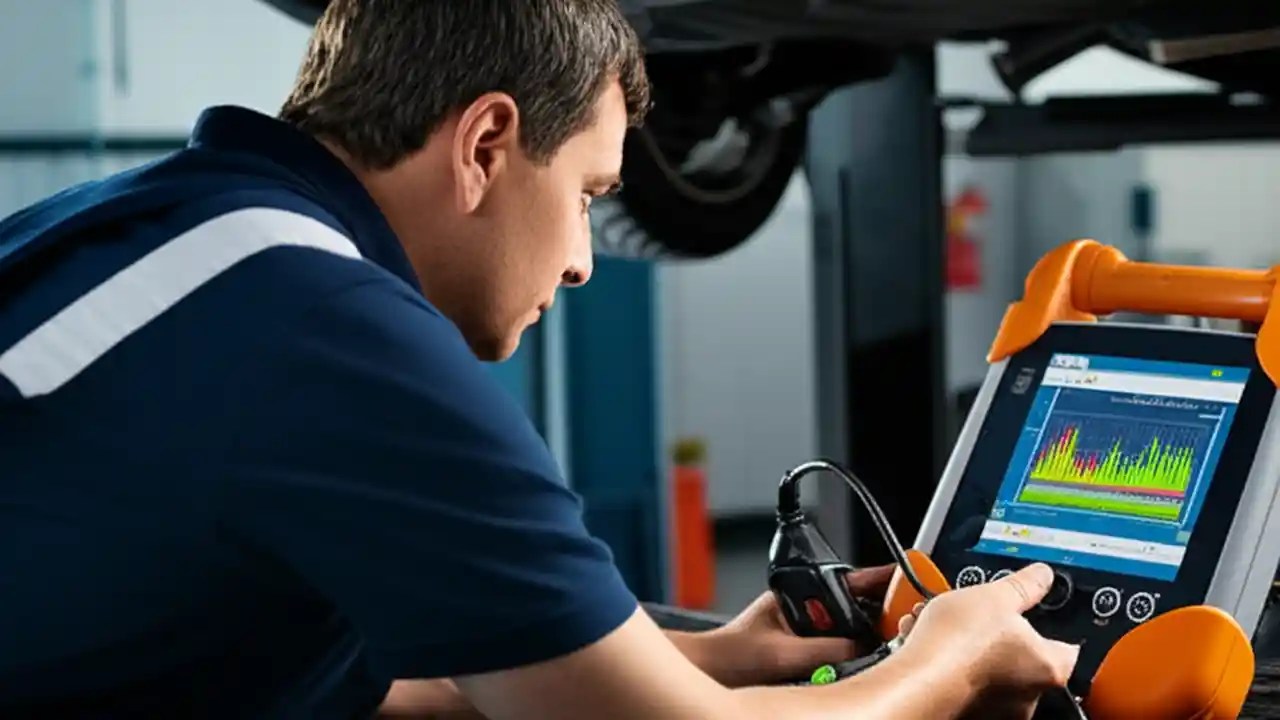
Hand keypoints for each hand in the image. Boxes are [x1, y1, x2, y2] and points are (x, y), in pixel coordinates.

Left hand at [690, 564, 894, 686]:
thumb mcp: (782, 653)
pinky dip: (855, 654)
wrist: (711, 672)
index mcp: (799, 592)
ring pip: (851, 629)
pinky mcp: (807, 650)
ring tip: (889, 642)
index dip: (883, 580)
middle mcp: (807, 608)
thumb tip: (860, 648)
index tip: (910, 581)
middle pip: (857, 606)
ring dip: (868, 635)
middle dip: (881, 613)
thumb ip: (823, 649)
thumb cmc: (731, 653)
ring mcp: (808, 629)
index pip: (851, 580)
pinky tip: (864, 662)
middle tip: (906, 621)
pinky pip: (841, 650)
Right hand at [898, 563, 1080, 718]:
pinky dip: (947, 662)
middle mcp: (1029, 696)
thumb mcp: (996, 596)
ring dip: (964, 643)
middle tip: (974, 613)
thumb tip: (1042, 576)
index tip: (1031, 611)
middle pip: (1020, 654)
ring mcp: (998, 710)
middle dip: (994, 630)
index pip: (1068, 644)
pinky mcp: (968, 713)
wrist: (917, 680)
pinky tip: (926, 642)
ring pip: (986, 666)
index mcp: (1050, 667)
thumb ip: (1025, 585)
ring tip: (939, 623)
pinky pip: (963, 681)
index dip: (1049, 623)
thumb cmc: (959, 646)